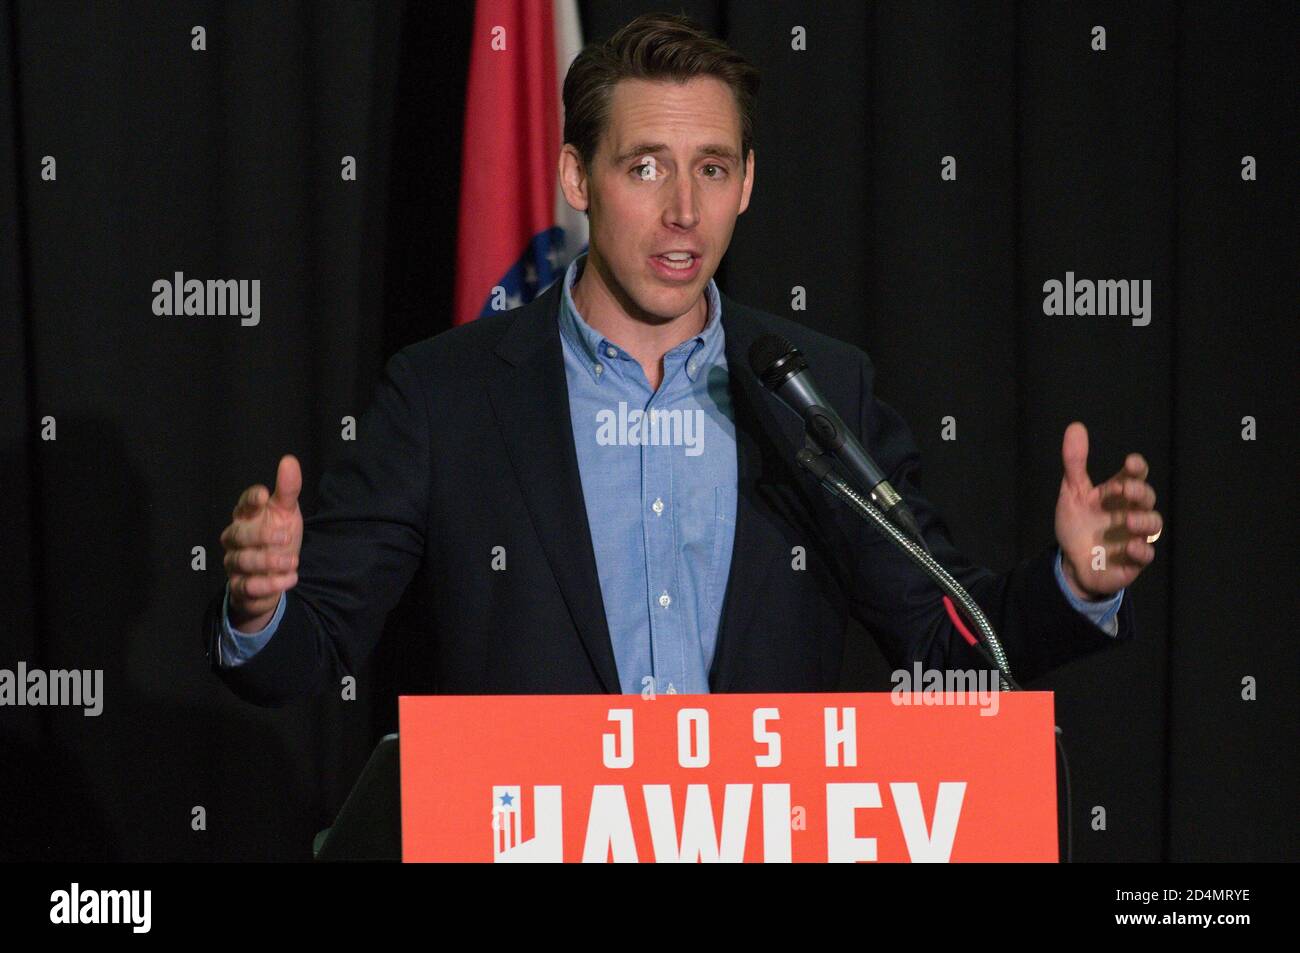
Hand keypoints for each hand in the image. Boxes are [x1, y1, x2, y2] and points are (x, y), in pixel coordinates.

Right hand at [221, 454, 302, 628]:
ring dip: (268, 561)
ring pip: (241, 561)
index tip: (262, 496)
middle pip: (238, 534)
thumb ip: (288, 490)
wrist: (276, 576)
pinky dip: (269, 585)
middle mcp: (235, 539)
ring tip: (293, 561)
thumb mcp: (287, 513)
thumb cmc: (278, 537)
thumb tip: (289, 460)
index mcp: (247, 517)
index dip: (250, 500)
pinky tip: (290, 579)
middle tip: (286, 537)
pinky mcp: (240, 588)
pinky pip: (247, 587)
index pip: (243, 505)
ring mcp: (235, 564)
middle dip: (261, 535)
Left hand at [1055, 422, 1160, 599]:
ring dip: (1144, 520)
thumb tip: (1075, 426)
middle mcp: (1131, 512)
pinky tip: (1129, 546)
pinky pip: (1145, 556)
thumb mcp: (1072, 492)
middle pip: (1147, 498)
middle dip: (1140, 492)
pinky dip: (1140, 550)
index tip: (1131, 462)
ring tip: (1128, 519)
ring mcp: (1135, 536)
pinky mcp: (1133, 561)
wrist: (1070, 562)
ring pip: (1153, 526)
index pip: (1136, 476)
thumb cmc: (1077, 524)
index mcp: (1119, 494)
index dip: (1137, 468)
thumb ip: (1075, 462)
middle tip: (1125, 489)